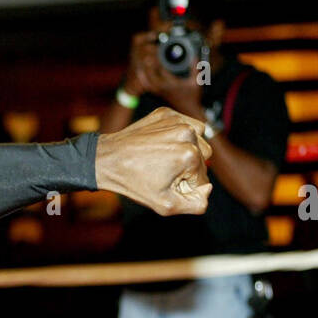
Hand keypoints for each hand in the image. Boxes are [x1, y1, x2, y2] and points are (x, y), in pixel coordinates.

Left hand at [95, 108, 212, 215]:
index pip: (203, 179)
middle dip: (188, 168)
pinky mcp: (167, 112)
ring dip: (188, 151)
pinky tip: (163, 144)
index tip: (165, 183)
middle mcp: (187, 134)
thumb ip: (196, 204)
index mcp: (190, 155)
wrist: (107, 159)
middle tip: (163, 172)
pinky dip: (180, 136)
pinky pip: (187, 125)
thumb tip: (209, 188)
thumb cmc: (134, 183)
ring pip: (199, 140)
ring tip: (165, 158)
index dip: (185, 186)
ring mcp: (177, 120)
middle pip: (205, 158)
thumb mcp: (165, 206)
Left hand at [128, 32, 202, 117]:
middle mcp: (164, 88)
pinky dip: (144, 78)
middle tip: (147, 55)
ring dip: (144, 71)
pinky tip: (141, 71)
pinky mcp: (158, 93)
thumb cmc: (193, 96)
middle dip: (149, 65)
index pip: (163, 70)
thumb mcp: (196, 81)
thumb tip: (194, 55)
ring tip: (142, 61)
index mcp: (172, 84)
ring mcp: (160, 91)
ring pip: (147, 81)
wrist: (188, 111)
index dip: (159, 60)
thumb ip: (195, 68)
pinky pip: (148, 85)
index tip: (158, 50)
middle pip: (151, 75)